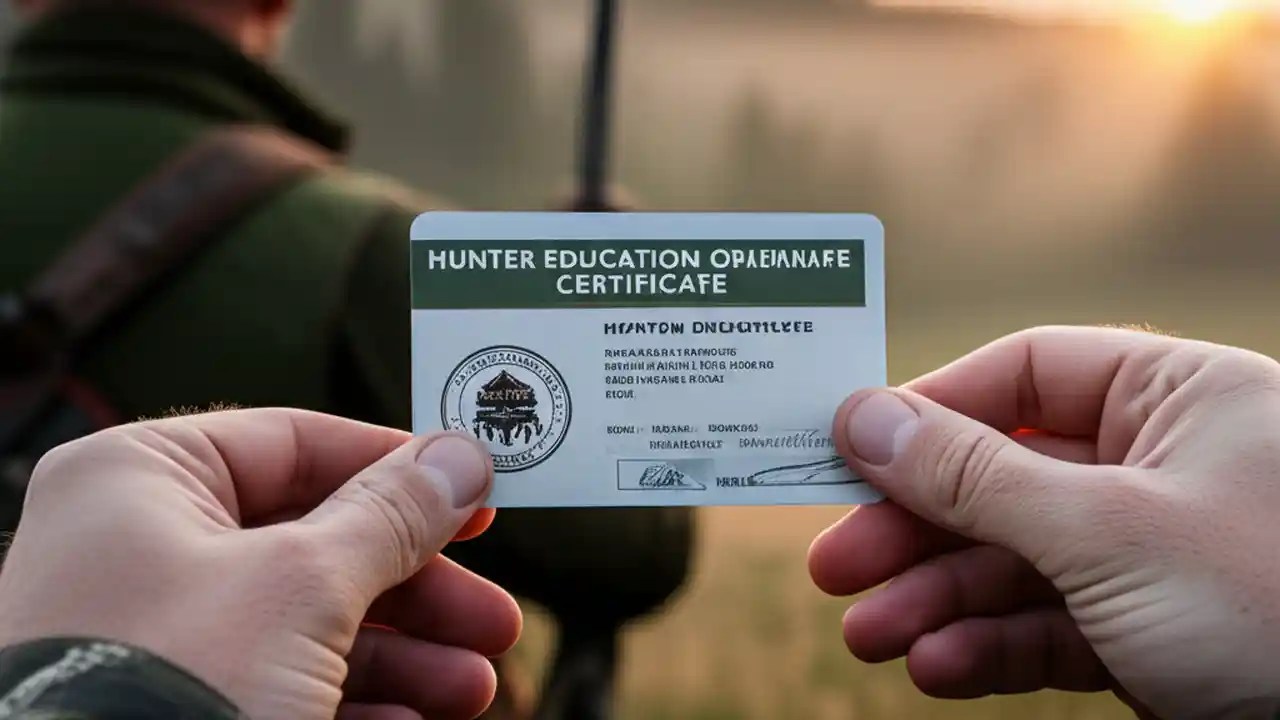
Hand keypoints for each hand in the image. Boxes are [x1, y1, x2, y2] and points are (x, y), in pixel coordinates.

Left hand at [0, 409, 521, 719]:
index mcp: (142, 480)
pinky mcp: (177, 704)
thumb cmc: (155, 695)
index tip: (476, 492)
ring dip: (405, 656)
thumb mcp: (301, 585)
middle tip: (490, 615)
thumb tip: (457, 458)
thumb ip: (390, 515)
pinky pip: (282, 684)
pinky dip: (356, 701)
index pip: (297, 442)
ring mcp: (157, 637)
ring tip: (469, 687)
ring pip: (310, 623)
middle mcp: (142, 550)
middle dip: (419, 589)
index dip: (399, 466)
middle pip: (319, 542)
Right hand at [808, 326, 1279, 719]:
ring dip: (938, 600)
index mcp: (1179, 399)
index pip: (1027, 374)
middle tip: (835, 566)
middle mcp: (1164, 466)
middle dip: (917, 529)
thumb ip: (975, 474)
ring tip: (868, 636)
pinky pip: (1052, 626)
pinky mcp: (1152, 634)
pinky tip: (936, 669)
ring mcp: (1157, 556)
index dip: (932, 410)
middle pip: (1005, 477)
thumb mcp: (1105, 531)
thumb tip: (863, 416)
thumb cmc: (1271, 603)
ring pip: (1019, 562)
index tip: (850, 450)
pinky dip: (991, 648)